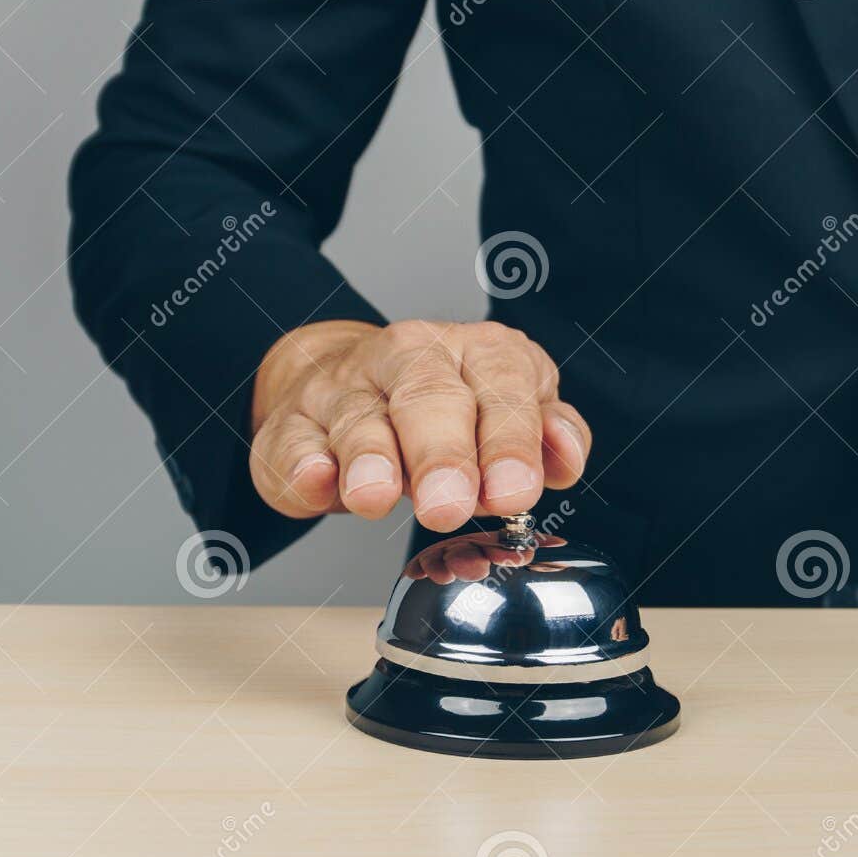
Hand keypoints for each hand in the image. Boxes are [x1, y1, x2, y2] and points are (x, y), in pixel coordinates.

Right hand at [249, 320, 591, 531]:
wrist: (347, 384)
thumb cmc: (443, 410)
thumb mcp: (505, 412)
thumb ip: (544, 435)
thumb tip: (566, 460)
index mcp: (474, 351)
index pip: (502, 384)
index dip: (509, 439)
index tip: (512, 491)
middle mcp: (407, 357)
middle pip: (428, 396)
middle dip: (440, 454)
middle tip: (448, 505)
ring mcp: (342, 388)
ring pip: (357, 418)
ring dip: (368, 458)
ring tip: (376, 497)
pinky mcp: (291, 426)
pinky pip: (293, 442)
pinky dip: (302, 465)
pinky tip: (316, 479)